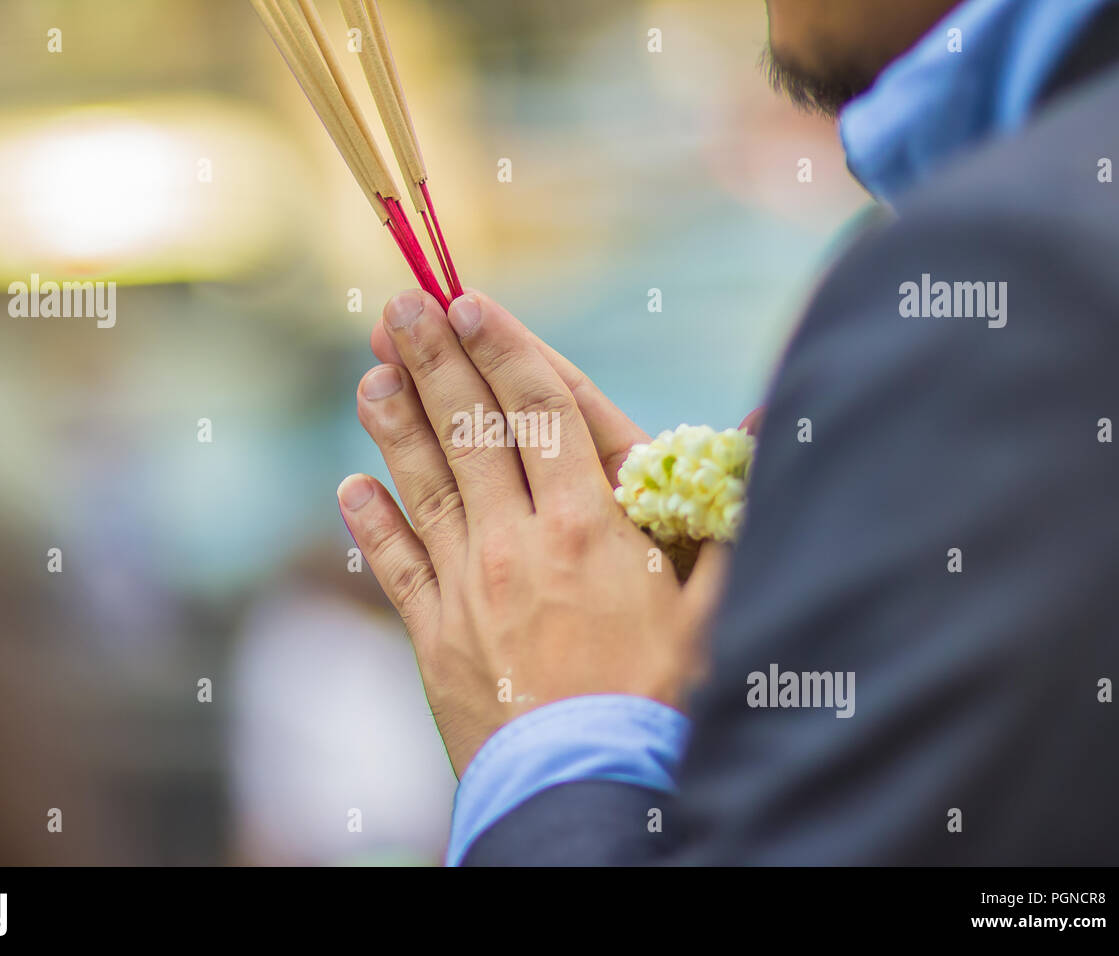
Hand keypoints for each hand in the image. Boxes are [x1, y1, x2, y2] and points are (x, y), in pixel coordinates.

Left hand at [340, 289, 728, 776]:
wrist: (588, 788)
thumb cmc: (664, 700)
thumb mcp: (715, 604)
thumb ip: (729, 514)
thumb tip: (767, 430)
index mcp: (588, 524)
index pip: (538, 411)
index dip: (503, 350)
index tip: (470, 303)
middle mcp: (517, 542)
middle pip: (470, 430)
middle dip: (436, 361)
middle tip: (401, 307)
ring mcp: (468, 586)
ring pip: (424, 485)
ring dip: (395, 424)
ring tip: (370, 373)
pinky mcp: (435, 635)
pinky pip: (397, 567)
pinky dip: (373, 525)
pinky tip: (351, 488)